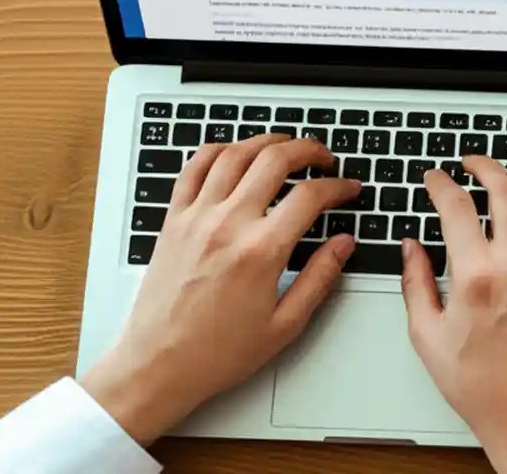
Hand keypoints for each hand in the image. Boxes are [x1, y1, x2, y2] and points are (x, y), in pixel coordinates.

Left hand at [80, 134, 359, 444]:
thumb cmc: (217, 352)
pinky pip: (194, 168)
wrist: (158, 364)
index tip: (348, 188)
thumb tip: (343, 244)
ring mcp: (196, 218)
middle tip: (324, 158)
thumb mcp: (285, 325)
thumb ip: (320, 277)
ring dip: (267, 142)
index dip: (338, 186)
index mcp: (261, 251)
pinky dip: (218, 150)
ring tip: (286, 147)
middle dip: (309, 150)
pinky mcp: (173, 220)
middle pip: (275, 159)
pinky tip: (235, 153)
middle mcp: (228, 225)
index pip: (310, 196)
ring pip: (235, 153)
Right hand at [401, 156, 506, 473]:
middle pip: (504, 189)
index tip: (435, 178)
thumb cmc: (481, 384)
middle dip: (483, 167)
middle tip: (472, 164)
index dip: (440, 183)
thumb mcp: (427, 336)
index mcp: (475, 276)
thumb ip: (415, 283)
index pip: (455, 206)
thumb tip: (411, 247)